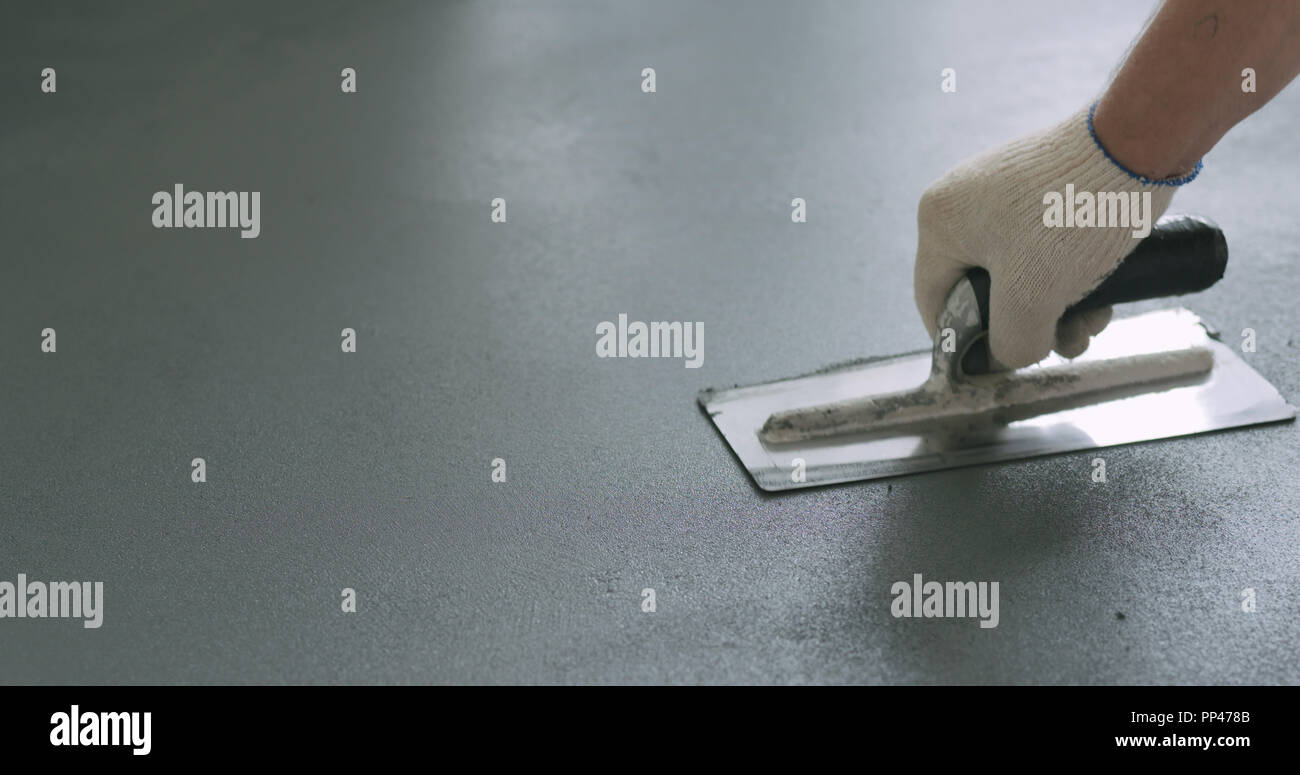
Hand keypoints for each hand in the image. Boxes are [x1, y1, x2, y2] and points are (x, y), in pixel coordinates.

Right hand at [912, 107, 1184, 368]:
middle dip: (1029, 324)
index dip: (966, 343)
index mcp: (938, 222)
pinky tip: (1104, 288)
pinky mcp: (1044, 183)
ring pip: (1020, 271)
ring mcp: (1004, 188)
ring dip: (1057, 305)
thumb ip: (1010, 344)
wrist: (1142, 139)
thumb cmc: (1073, 217)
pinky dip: (1069, 273)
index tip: (1006, 362)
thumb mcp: (1032, 299)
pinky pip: (1044, 245)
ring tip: (1097, 318)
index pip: (935, 302)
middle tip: (1069, 340)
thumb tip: (1013, 356)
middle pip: (985, 289)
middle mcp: (962, 200)